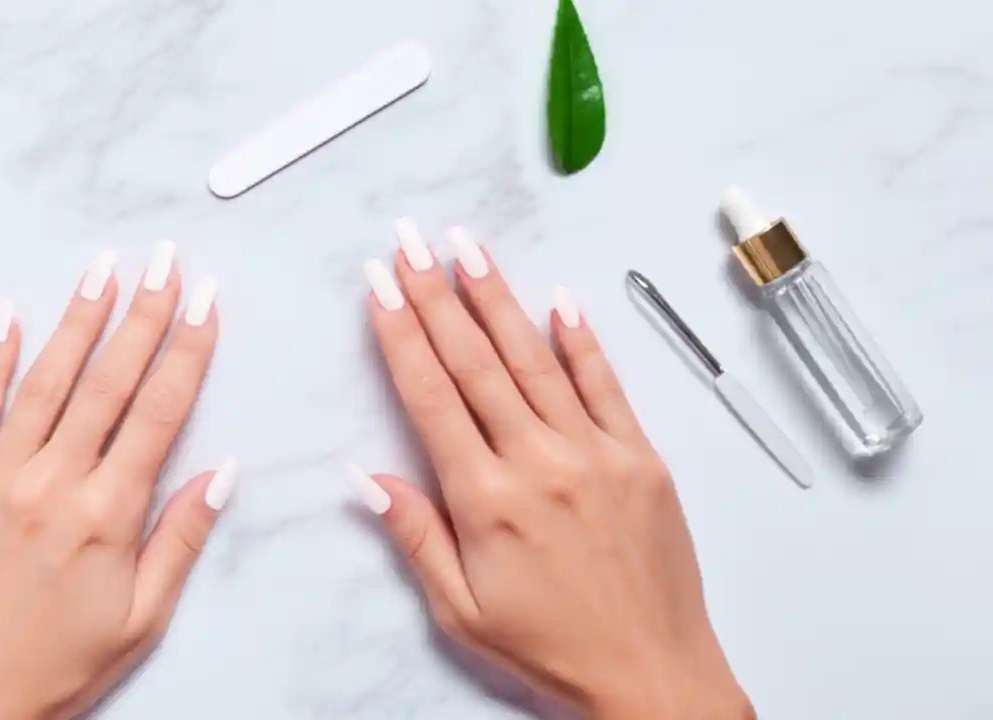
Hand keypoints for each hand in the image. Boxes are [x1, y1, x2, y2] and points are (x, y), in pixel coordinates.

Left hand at [0, 246, 234, 719]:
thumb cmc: (59, 664)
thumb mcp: (142, 617)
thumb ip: (180, 538)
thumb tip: (222, 470)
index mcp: (106, 515)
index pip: (158, 413)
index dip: (187, 350)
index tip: (207, 300)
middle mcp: (51, 483)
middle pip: (107, 382)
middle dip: (142, 312)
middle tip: (164, 258)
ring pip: (46, 382)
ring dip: (78, 319)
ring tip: (104, 266)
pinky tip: (10, 314)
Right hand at [352, 222, 753, 719]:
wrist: (653, 676)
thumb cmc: (552, 650)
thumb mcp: (461, 611)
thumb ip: (416, 536)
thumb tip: (365, 477)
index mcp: (487, 501)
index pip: (430, 397)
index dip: (399, 334)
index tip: (378, 287)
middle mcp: (539, 463)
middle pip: (476, 362)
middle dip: (436, 294)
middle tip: (409, 242)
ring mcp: (596, 454)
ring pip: (535, 359)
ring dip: (496, 298)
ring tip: (467, 248)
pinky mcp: (641, 458)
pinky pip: (606, 386)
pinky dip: (581, 340)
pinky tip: (556, 299)